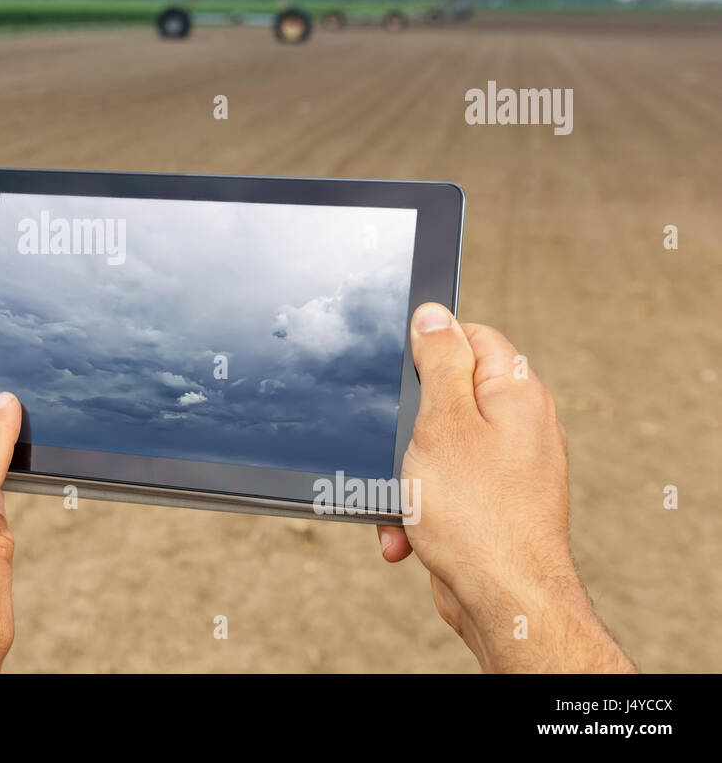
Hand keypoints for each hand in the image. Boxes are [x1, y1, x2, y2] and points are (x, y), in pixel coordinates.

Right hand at [377, 304, 633, 672]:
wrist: (505, 602)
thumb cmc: (477, 515)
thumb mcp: (442, 422)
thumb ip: (439, 361)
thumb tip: (434, 314)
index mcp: (516, 393)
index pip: (472, 337)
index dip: (430, 349)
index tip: (401, 375)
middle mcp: (520, 426)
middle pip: (447, 395)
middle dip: (407, 428)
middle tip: (395, 448)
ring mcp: (509, 468)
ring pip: (437, 450)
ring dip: (406, 478)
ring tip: (402, 504)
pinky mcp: (493, 505)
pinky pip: (444, 491)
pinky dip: (419, 509)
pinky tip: (408, 534)